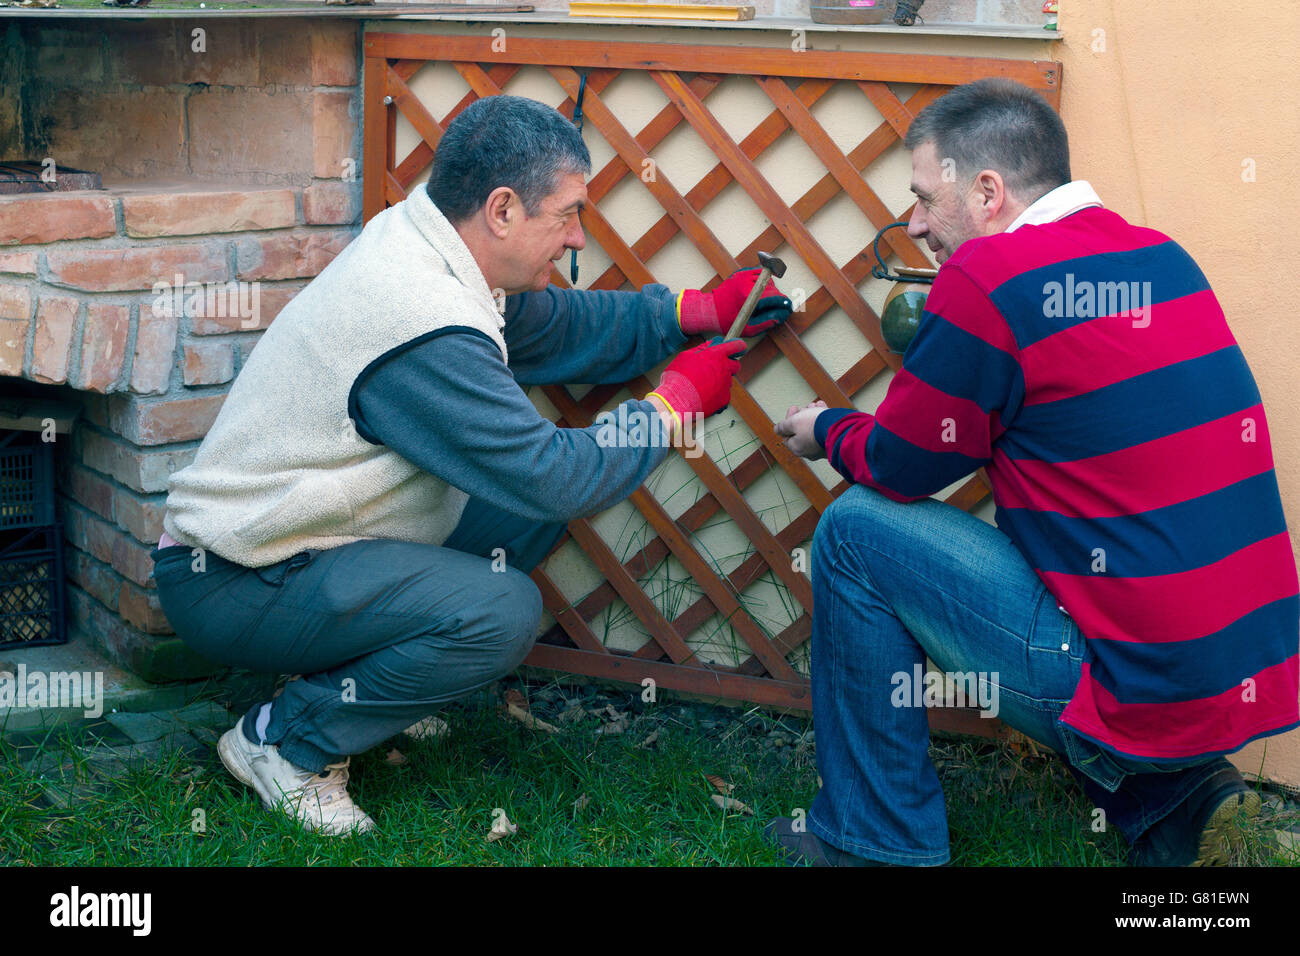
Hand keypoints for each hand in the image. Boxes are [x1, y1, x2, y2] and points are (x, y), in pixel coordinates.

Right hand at [648, 337, 747, 422]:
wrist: (676, 401)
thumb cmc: (678, 378)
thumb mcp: (686, 356)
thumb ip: (702, 348)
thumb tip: (711, 344)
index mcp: (716, 355)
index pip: (736, 346)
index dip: (737, 346)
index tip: (737, 348)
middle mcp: (724, 369)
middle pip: (735, 365)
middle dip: (728, 365)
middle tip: (715, 368)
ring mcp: (725, 385)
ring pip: (728, 381)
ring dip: (719, 381)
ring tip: (703, 385)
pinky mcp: (724, 399)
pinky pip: (724, 394)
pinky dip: (716, 395)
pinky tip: (704, 395)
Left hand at [678, 267, 792, 338]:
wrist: (709, 310)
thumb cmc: (727, 321)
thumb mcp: (748, 328)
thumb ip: (766, 323)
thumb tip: (782, 316)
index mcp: (747, 297)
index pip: (773, 296)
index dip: (783, 302)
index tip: (788, 306)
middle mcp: (746, 282)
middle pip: (771, 287)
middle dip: (776, 297)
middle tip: (776, 307)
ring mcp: (742, 275)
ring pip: (767, 278)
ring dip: (770, 288)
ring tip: (766, 300)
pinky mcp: (741, 272)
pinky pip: (759, 272)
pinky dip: (762, 281)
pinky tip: (759, 291)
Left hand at [774, 400, 827, 459]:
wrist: (841, 428)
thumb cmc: (814, 425)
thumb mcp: (793, 422)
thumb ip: (783, 426)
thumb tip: (776, 429)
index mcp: (797, 448)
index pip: (787, 435)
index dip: (788, 420)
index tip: (794, 408)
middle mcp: (809, 451)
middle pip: (801, 432)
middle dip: (802, 416)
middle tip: (805, 407)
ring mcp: (821, 448)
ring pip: (813, 430)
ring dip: (812, 415)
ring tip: (815, 405)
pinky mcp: (832, 442)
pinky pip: (824, 430)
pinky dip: (822, 419)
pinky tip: (823, 407)